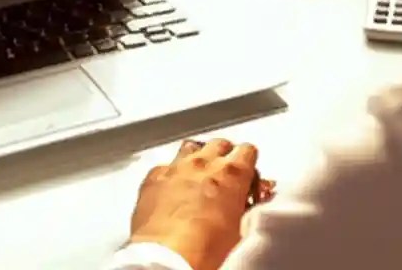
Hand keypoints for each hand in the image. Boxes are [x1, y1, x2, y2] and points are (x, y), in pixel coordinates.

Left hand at [128, 139, 260, 269]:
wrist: (167, 257)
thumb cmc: (206, 249)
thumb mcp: (240, 229)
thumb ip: (245, 208)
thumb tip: (247, 206)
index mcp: (231, 174)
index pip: (247, 150)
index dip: (249, 164)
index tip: (248, 176)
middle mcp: (203, 163)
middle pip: (219, 144)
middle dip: (225, 156)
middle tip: (226, 175)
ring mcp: (175, 168)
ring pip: (191, 148)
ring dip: (198, 158)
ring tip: (200, 175)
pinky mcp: (152, 178)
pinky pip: (165, 166)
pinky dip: (171, 173)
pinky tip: (172, 187)